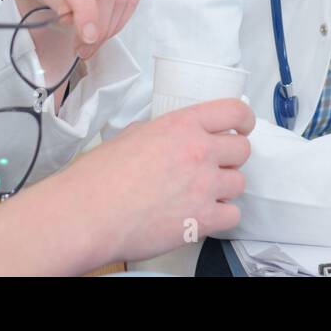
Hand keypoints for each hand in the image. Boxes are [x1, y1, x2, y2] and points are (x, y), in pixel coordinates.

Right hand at [55, 98, 254, 264]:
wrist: (86, 214)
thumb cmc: (98, 177)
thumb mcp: (133, 134)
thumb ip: (165, 132)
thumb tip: (176, 136)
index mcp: (182, 125)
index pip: (235, 110)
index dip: (244, 119)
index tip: (243, 127)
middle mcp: (199, 151)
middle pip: (242, 149)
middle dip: (230, 158)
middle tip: (212, 167)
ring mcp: (204, 185)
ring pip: (240, 183)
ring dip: (224, 188)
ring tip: (199, 194)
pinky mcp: (202, 219)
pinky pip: (233, 215)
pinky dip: (220, 217)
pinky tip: (199, 215)